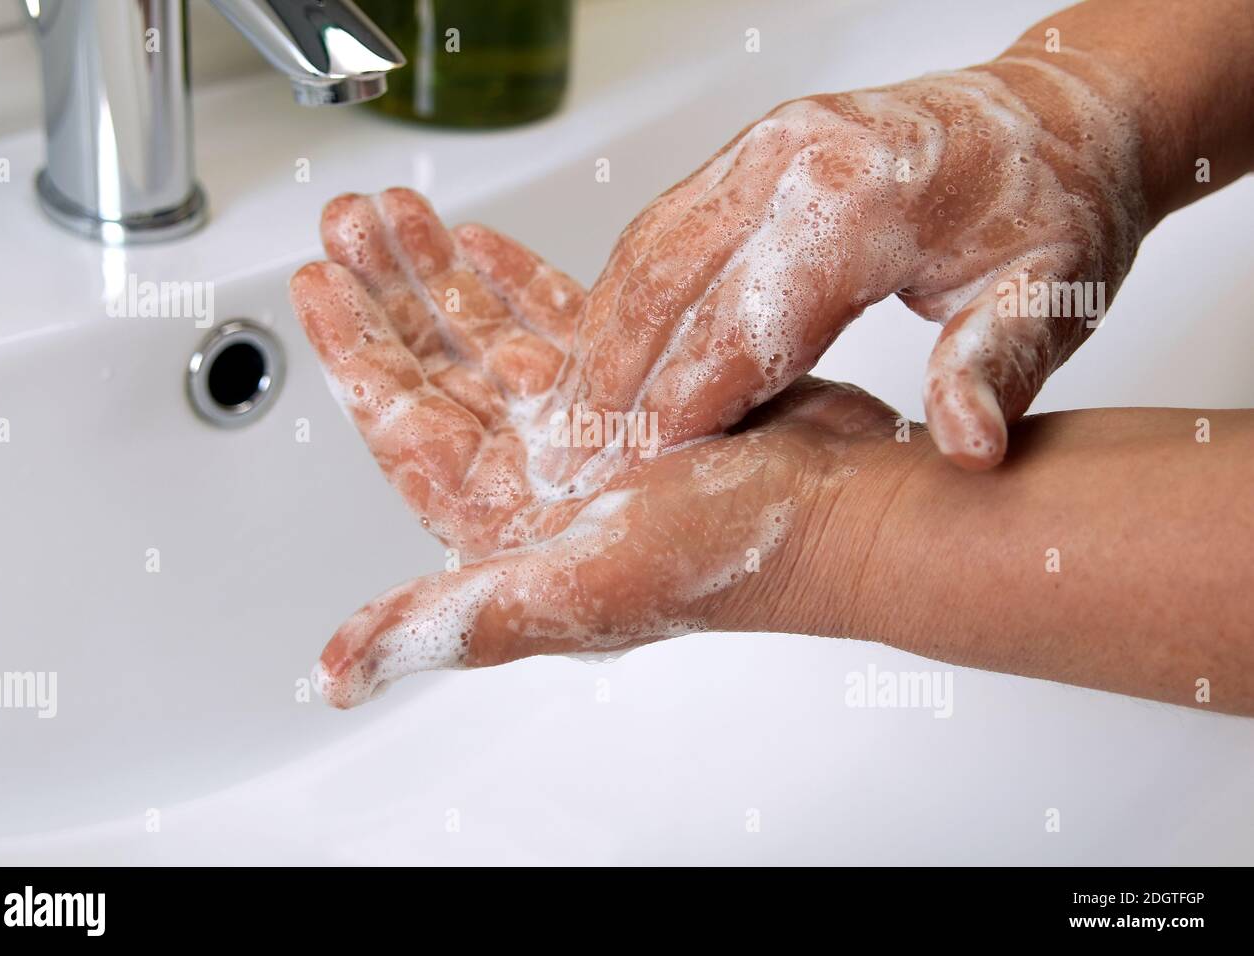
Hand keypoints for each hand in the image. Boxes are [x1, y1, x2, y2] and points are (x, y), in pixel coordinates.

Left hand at [290, 190, 906, 705]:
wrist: (842, 512)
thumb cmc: (727, 557)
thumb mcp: (573, 586)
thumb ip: (449, 622)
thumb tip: (337, 675)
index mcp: (504, 522)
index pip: (405, 427)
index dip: (356, 353)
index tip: (322, 284)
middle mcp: (536, 477)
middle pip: (438, 369)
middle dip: (391, 293)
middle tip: (353, 223)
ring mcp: (585, 429)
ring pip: (491, 338)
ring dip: (445, 276)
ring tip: (402, 214)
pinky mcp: (637, 387)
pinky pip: (559, 324)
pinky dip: (519, 282)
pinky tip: (486, 247)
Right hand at [553, 56, 1148, 471]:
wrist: (1060, 112)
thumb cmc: (1058, 202)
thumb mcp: (1054, 293)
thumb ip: (997, 370)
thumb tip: (967, 451)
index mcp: (859, 198)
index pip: (735, 331)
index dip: (675, 417)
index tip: (629, 487)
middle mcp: (793, 159)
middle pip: (663, 290)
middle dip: (610, 391)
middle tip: (571, 472)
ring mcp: (764, 147)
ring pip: (645, 256)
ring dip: (600, 346)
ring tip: (571, 428)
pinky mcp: (752, 153)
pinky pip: (663, 230)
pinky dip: (625, 302)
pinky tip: (609, 359)